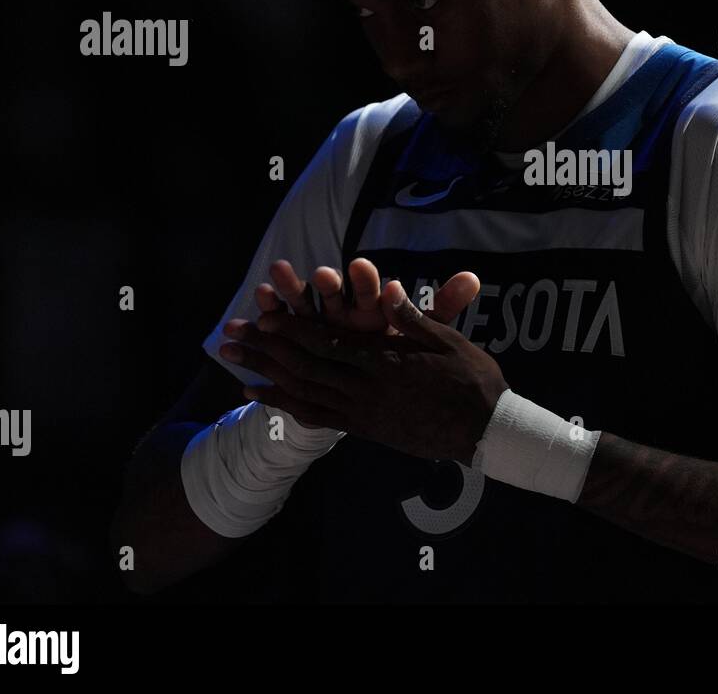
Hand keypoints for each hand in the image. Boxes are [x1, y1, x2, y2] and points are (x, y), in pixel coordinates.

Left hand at [222, 259, 481, 428]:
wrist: (484, 429)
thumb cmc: (472, 378)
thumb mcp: (448, 340)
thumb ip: (414, 318)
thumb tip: (388, 289)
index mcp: (386, 361)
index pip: (330, 343)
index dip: (295, 330)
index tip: (267, 316)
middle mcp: (367, 388)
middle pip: (306, 366)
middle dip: (267, 348)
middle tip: (233, 334)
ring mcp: (363, 411)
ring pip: (304, 391)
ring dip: (267, 375)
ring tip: (235, 361)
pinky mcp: (364, 428)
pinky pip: (315, 416)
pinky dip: (284, 404)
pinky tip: (259, 395)